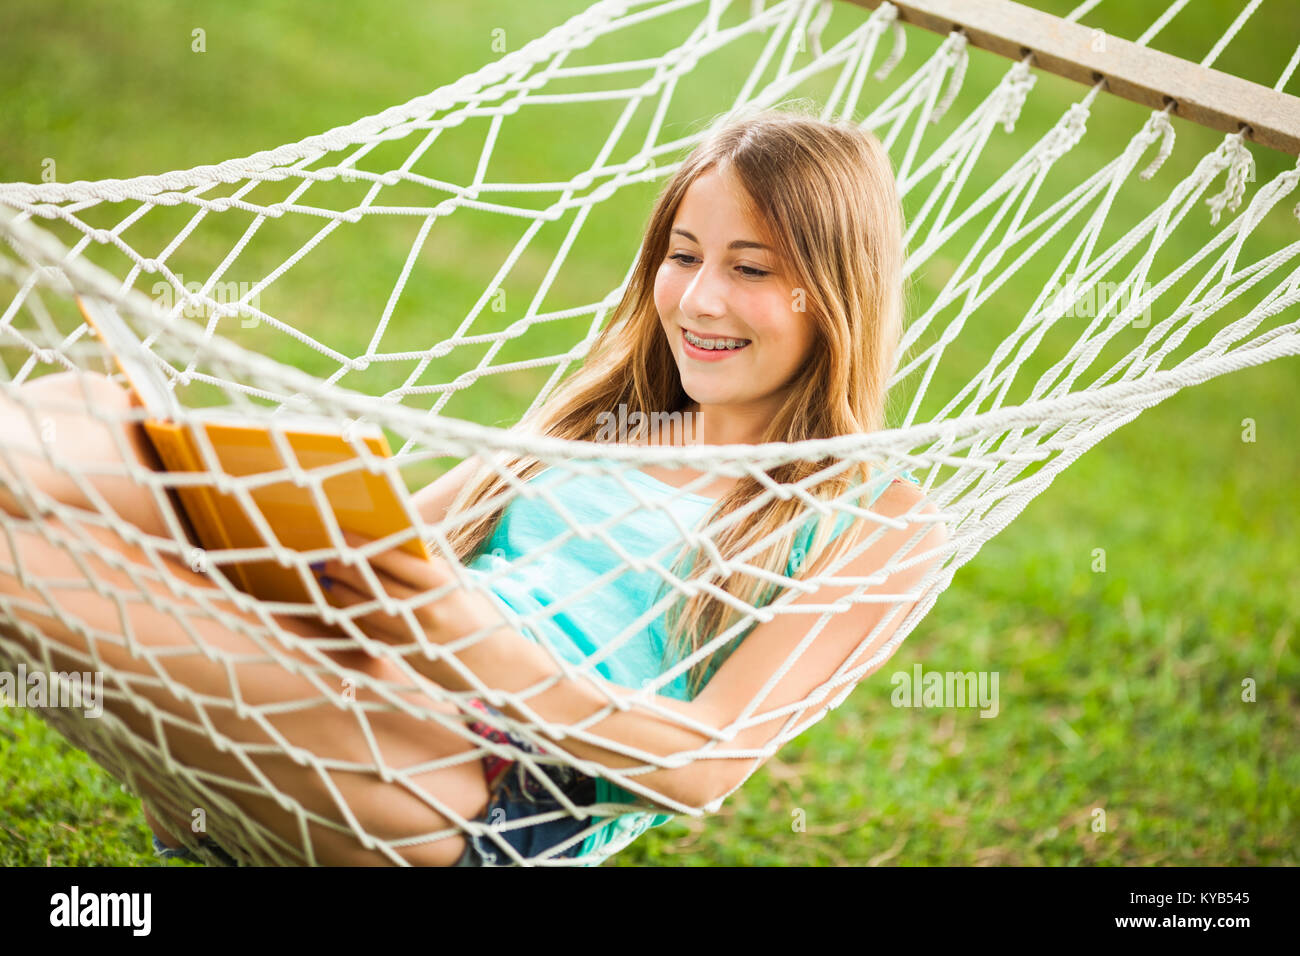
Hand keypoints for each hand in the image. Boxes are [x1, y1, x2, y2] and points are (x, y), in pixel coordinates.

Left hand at [314, 531, 508, 651]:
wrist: (497, 664)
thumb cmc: (479, 616)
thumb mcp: (460, 584)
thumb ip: (428, 569)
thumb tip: (388, 549)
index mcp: (440, 584)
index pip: (393, 558)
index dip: (363, 545)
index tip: (341, 534)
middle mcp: (424, 608)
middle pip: (373, 583)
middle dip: (344, 569)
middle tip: (323, 557)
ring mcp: (412, 634)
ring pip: (366, 609)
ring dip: (343, 593)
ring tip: (327, 579)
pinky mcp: (405, 655)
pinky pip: (370, 632)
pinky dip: (354, 617)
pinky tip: (342, 606)